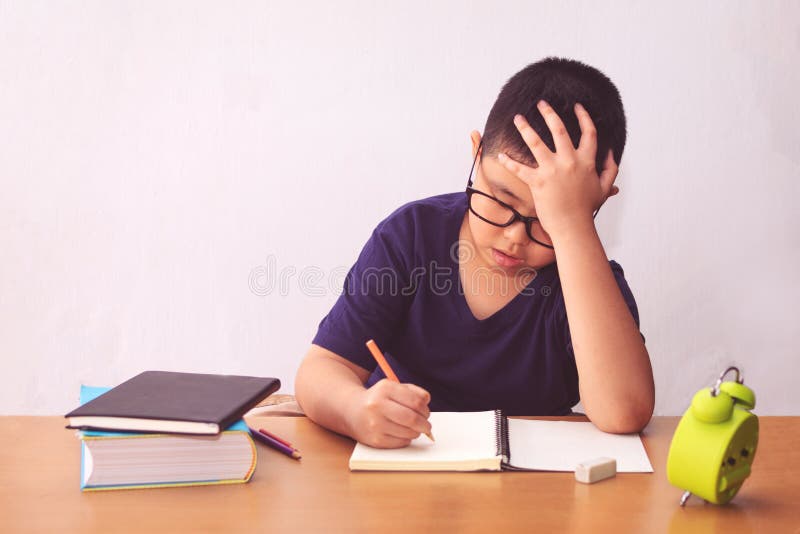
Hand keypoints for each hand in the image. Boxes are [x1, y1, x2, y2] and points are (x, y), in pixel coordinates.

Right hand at [347, 379, 431, 447]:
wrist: (352, 411)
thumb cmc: (378, 399)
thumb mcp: (393, 388)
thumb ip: (413, 391)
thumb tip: (426, 401)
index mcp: (385, 389)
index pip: (416, 402)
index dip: (425, 409)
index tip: (426, 412)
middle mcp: (378, 406)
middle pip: (413, 419)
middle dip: (425, 424)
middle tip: (426, 425)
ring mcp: (375, 424)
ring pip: (409, 432)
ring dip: (416, 432)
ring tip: (413, 428)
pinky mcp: (375, 440)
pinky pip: (401, 442)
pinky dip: (407, 439)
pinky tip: (401, 433)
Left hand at [496, 100, 618, 239]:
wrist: (572, 227)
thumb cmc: (586, 209)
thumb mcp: (604, 187)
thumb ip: (610, 168)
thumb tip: (612, 153)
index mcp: (586, 161)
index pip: (589, 133)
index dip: (584, 117)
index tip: (577, 107)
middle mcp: (569, 161)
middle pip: (559, 130)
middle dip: (549, 113)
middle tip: (541, 103)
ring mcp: (552, 170)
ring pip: (536, 142)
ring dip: (525, 128)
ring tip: (517, 118)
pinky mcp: (537, 182)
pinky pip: (519, 168)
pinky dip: (509, 162)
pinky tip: (501, 155)